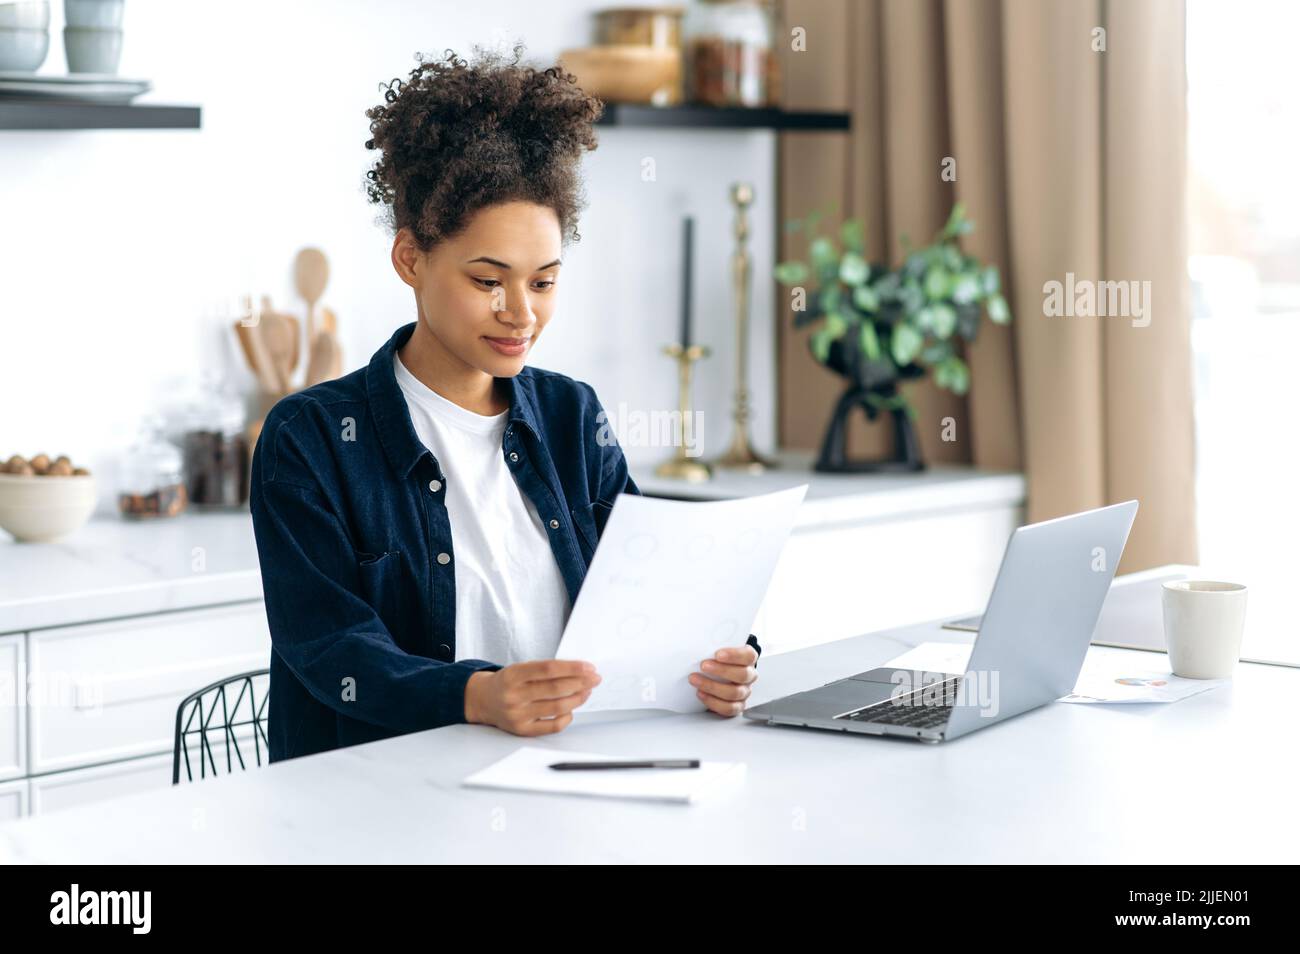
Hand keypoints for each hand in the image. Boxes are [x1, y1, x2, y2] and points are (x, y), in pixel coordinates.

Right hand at [465, 660, 600, 735]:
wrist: (484, 700)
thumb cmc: (508, 682)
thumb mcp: (520, 669)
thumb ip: (546, 670)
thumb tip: (580, 672)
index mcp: (513, 674)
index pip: (549, 669)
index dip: (572, 668)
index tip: (589, 667)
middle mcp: (514, 695)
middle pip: (556, 689)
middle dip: (581, 682)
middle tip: (595, 679)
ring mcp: (518, 714)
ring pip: (557, 707)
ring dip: (578, 698)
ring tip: (586, 691)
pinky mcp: (523, 730)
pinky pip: (553, 726)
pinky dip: (567, 716)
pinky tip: (571, 709)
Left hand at [689, 645, 757, 716]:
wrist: (716, 674)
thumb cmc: (717, 659)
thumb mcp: (716, 649)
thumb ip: (712, 646)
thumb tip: (696, 642)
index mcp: (747, 659)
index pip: (748, 656)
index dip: (734, 655)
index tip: (718, 654)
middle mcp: (749, 676)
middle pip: (742, 675)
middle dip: (721, 671)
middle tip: (703, 666)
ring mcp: (744, 692)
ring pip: (734, 693)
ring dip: (712, 687)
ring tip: (695, 680)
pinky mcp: (737, 706)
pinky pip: (728, 708)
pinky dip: (713, 702)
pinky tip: (701, 694)